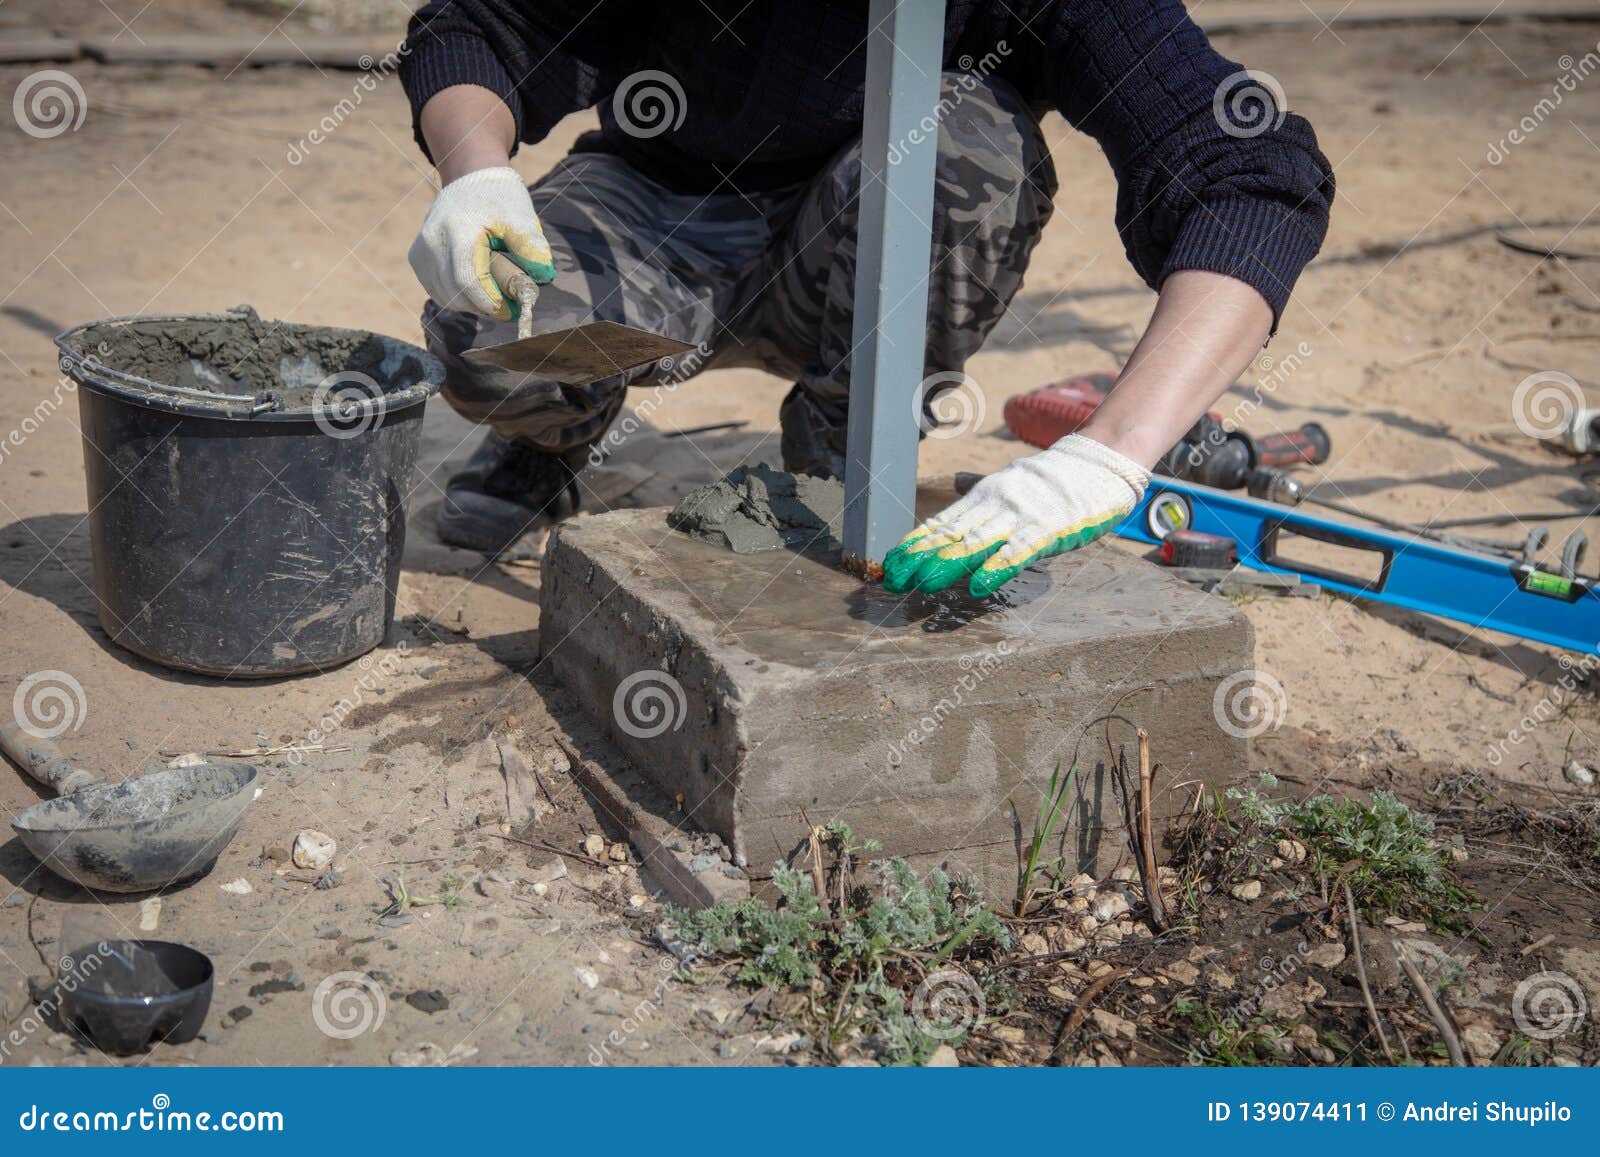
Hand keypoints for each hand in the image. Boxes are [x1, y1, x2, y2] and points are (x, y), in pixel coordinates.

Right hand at [408, 167, 556, 321]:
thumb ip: (531, 246)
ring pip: (444, 295)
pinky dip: (456, 297)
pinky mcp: (417, 257)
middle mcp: (433, 241)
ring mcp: (421, 250)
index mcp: (458, 230)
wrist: (470, 177)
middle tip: (507, 307)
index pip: (468, 280)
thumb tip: (543, 276)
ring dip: (470, 304)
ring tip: (493, 295)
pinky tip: (475, 290)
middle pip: (455, 293)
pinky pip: (436, 289)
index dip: (491, 302)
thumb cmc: (499, 198)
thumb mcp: (521, 216)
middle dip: (483, 306)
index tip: (513, 310)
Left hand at [882, 434, 1149, 596]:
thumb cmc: (1055, 478)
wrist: (1100, 461)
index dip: (914, 544)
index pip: (941, 523)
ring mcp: (1021, 516)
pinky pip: (1018, 551)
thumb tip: (955, 484)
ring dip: (947, 564)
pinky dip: (996, 568)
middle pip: (950, 534)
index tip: (890, 563)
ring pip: (977, 542)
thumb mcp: (1010, 481)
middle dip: (920, 558)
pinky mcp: (1049, 529)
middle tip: (893, 579)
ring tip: (922, 584)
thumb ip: (981, 491)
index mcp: (984, 496)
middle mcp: (995, 505)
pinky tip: (978, 586)